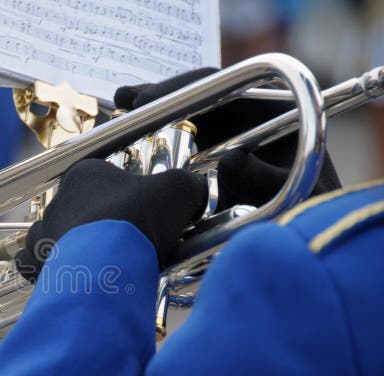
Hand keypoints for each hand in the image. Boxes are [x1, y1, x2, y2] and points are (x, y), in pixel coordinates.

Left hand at [15, 160, 206, 280]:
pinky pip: (33, 263)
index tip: (141, 216)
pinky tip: (70, 277)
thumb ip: (190, 185)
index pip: (102, 180)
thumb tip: (196, 192)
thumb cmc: (137, 219)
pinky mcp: (35, 263)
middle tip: (124, 244)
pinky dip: (48, 270)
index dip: (124, 199)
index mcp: (84, 175)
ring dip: (73, 247)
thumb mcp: (178, 191)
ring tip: (98, 265)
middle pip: (80, 210)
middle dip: (100, 226)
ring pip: (54, 235)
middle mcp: (57, 200)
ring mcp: (42, 232)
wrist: (106, 264)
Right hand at [113, 68, 340, 208]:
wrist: (304, 239)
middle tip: (124, 101)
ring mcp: (227, 137)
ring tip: (119, 109)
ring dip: (150, 114)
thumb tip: (231, 162)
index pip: (223, 85)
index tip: (147, 101)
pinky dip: (153, 138)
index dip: (181, 89)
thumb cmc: (308, 213)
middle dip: (158, 98)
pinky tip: (126, 137)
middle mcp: (248, 118)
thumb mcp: (293, 194)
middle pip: (196, 96)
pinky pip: (180, 141)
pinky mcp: (211, 159)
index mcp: (274, 112)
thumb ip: (264, 179)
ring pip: (184, 117)